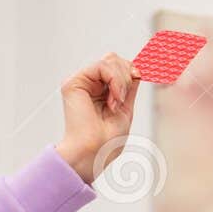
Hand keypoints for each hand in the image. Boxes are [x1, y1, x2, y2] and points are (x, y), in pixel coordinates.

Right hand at [55, 52, 140, 182]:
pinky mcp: (73, 83)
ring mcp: (81, 82)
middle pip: (114, 59)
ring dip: (121, 82)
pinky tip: (113, 99)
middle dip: (127, 76)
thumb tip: (136, 68)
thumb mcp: (126, 106)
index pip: (117, 66)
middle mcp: (89, 84)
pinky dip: (114, 81)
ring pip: (109, 61)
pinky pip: (101, 66)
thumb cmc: (108, 139)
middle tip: (124, 98)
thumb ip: (128, 85)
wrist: (96, 152)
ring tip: (117, 102)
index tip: (139, 77)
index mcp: (100, 90)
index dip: (131, 69)